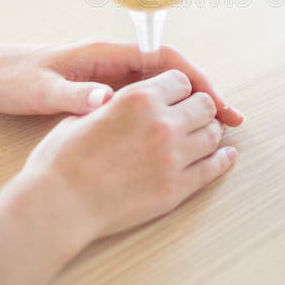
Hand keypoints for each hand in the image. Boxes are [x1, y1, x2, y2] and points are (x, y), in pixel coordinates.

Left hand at [0, 41, 243, 125]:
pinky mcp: (102, 94)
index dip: (196, 80)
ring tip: (217, 132)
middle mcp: (113, 63)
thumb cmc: (11, 79)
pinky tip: (177, 137)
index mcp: (105, 54)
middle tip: (232, 121)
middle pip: (172, 75)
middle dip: (204, 95)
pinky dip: (168, 116)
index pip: (165, 61)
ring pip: (163, 90)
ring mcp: (109, 78)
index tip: (216, 103)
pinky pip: (147, 103)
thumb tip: (108, 100)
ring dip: (190, 107)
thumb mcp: (38, 89)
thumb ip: (73, 94)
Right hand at [21, 69, 236, 241]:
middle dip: (199, 107)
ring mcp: (173, 157)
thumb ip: (114, 104)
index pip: (181, 80)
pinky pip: (212, 169)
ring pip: (213, 135)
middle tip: (193, 115)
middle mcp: (163, 123)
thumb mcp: (84, 115)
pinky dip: (222, 160)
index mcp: (139, 98)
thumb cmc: (62, 159)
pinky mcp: (176, 189)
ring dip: (209, 132)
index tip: (176, 96)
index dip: (178, 88)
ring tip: (205, 135)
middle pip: (204, 104)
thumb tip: (119, 101)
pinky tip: (226, 156)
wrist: (58, 204)